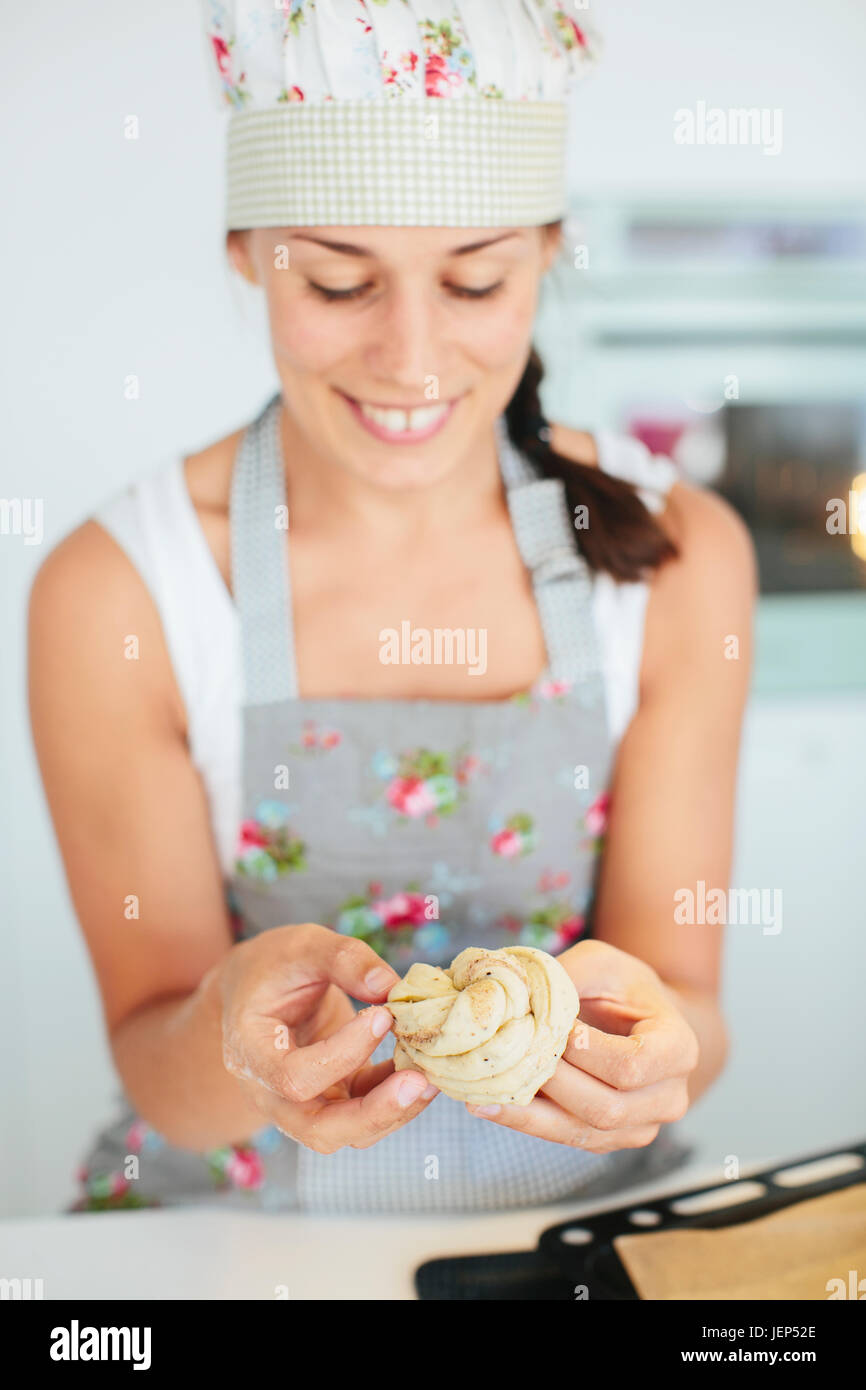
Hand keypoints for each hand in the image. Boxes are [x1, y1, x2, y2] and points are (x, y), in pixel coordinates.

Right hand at [216, 923, 437, 1152]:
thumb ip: (343, 958)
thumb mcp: (301, 946)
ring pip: (347, 1132)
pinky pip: (364, 1113)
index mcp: (251, 1053)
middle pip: (319, 1131)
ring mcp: (301, 1104)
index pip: (293, 1077)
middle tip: (419, 1081)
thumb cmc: (273, 965)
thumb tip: (390, 985)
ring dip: (393, 1111)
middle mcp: (271, 1092)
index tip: (382, 1016)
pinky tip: (420, 1068)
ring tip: (430, 1075)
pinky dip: (395, 1098)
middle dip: (374, 1113)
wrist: (256, 987)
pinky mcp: (331, 1098)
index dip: (341, 1054)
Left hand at [466, 939, 697, 1149]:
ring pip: (583, 1131)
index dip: (586, 1051)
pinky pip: (567, 1138)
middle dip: (552, 1082)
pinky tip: (486, 1104)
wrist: (641, 1021)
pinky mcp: (610, 1140)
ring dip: (530, 1112)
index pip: (632, 1064)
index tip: (551, 1027)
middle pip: (606, 1106)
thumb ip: (569, 975)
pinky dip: (526, 1122)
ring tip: (480, 1091)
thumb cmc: (621, 986)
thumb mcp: (601, 963)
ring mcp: (642, 1126)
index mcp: (679, 1048)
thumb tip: (520, 995)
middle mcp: (670, 1097)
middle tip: (506, 1057)